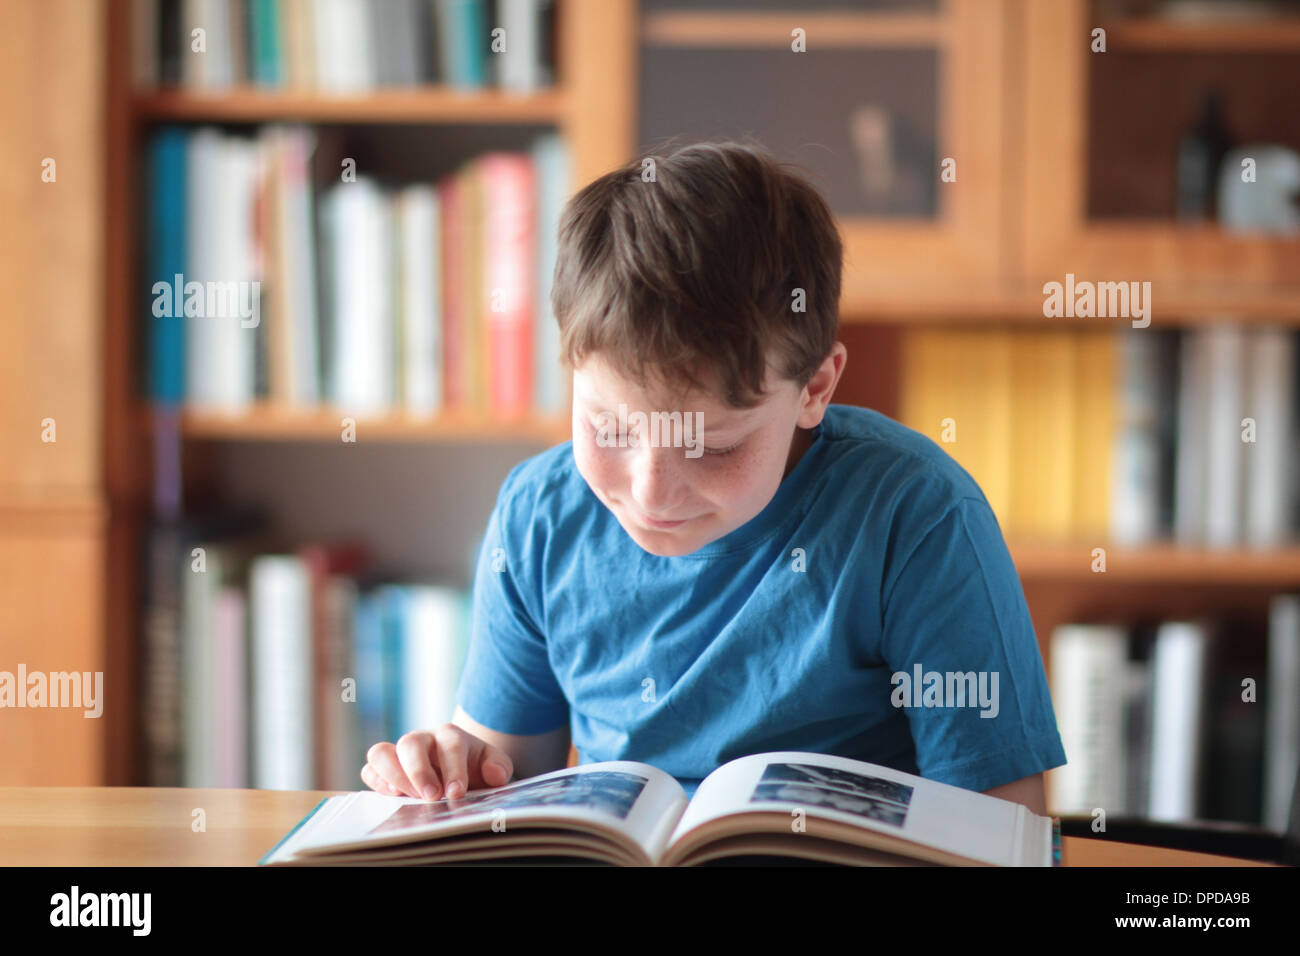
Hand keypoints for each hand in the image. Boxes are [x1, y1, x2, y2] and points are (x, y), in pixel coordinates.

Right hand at [361, 724, 513, 800]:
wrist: (459, 769)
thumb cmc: (474, 767)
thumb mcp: (492, 764)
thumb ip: (499, 766)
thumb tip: (496, 775)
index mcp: (450, 736)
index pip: (450, 745)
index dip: (453, 769)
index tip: (456, 793)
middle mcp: (422, 739)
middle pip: (410, 743)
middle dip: (419, 772)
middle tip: (431, 797)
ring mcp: (399, 752)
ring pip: (381, 752)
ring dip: (392, 775)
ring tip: (405, 797)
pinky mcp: (384, 768)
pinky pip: (370, 769)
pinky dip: (376, 782)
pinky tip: (392, 796)